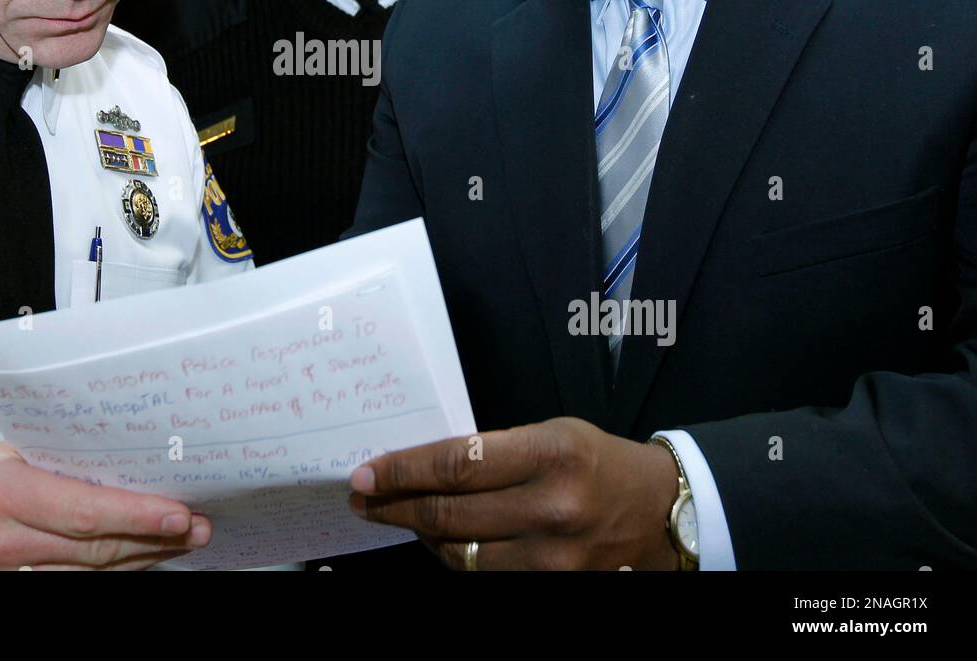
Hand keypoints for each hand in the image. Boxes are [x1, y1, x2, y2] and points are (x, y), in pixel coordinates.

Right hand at [0, 442, 210, 569]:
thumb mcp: (10, 453)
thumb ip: (63, 456)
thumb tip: (130, 452)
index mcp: (6, 494)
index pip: (84, 511)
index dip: (137, 516)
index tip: (178, 513)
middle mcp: (6, 543)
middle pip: (96, 549)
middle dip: (153, 538)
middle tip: (197, 527)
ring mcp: (10, 578)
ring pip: (93, 575)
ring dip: (143, 559)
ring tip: (182, 541)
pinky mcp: (16, 594)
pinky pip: (77, 587)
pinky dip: (115, 573)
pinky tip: (142, 558)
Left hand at [348, 417, 679, 569]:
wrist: (657, 511)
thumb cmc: (594, 461)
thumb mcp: (549, 434)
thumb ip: (492, 449)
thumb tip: (423, 464)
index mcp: (549, 454)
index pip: (456, 463)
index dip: (403, 470)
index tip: (366, 473)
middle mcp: (551, 508)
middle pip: (450, 513)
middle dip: (395, 505)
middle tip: (363, 499)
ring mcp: (553, 557)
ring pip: (459, 554)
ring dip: (418, 534)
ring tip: (397, 515)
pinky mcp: (554, 585)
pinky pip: (484, 574)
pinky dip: (453, 555)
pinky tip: (437, 539)